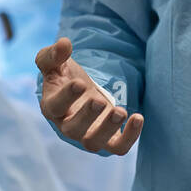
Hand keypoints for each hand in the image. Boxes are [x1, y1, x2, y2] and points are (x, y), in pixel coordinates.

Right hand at [35, 37, 142, 154]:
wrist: (81, 90)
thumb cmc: (64, 76)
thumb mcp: (54, 62)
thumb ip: (54, 54)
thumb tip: (64, 44)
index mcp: (52, 106)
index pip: (55, 106)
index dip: (66, 97)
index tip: (79, 83)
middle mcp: (67, 125)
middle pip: (72, 129)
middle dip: (87, 117)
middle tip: (98, 101)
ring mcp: (87, 134)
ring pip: (94, 142)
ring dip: (107, 129)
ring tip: (121, 111)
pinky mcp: (108, 138)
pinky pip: (118, 147)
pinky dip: (129, 137)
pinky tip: (138, 117)